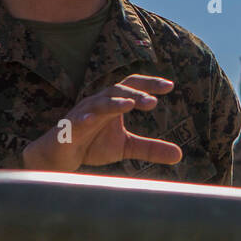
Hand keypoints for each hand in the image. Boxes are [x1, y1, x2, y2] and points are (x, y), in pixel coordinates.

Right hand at [23, 75, 182, 171]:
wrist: (60, 156)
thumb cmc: (92, 145)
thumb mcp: (126, 147)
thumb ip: (151, 148)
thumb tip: (180, 154)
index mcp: (112, 103)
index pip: (132, 86)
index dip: (149, 83)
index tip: (170, 86)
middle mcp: (98, 103)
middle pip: (118, 90)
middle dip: (135, 94)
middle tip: (153, 101)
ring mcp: (82, 114)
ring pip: (99, 102)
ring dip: (114, 103)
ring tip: (130, 104)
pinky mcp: (69, 128)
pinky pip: (77, 121)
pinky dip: (85, 119)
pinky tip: (93, 119)